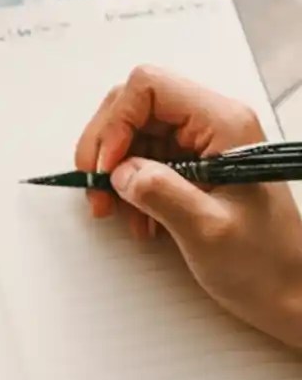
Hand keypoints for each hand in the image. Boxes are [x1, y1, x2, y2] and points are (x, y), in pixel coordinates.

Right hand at [76, 65, 301, 347]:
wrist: (289, 292)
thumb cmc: (266, 263)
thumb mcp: (209, 230)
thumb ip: (161, 193)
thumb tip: (120, 171)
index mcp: (224, 124)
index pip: (148, 88)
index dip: (117, 122)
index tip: (109, 166)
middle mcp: (211, 124)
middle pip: (133, 106)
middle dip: (105, 146)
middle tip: (97, 186)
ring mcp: (199, 142)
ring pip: (131, 132)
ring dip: (113, 171)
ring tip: (115, 209)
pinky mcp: (190, 163)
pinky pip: (141, 157)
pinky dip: (127, 185)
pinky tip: (135, 215)